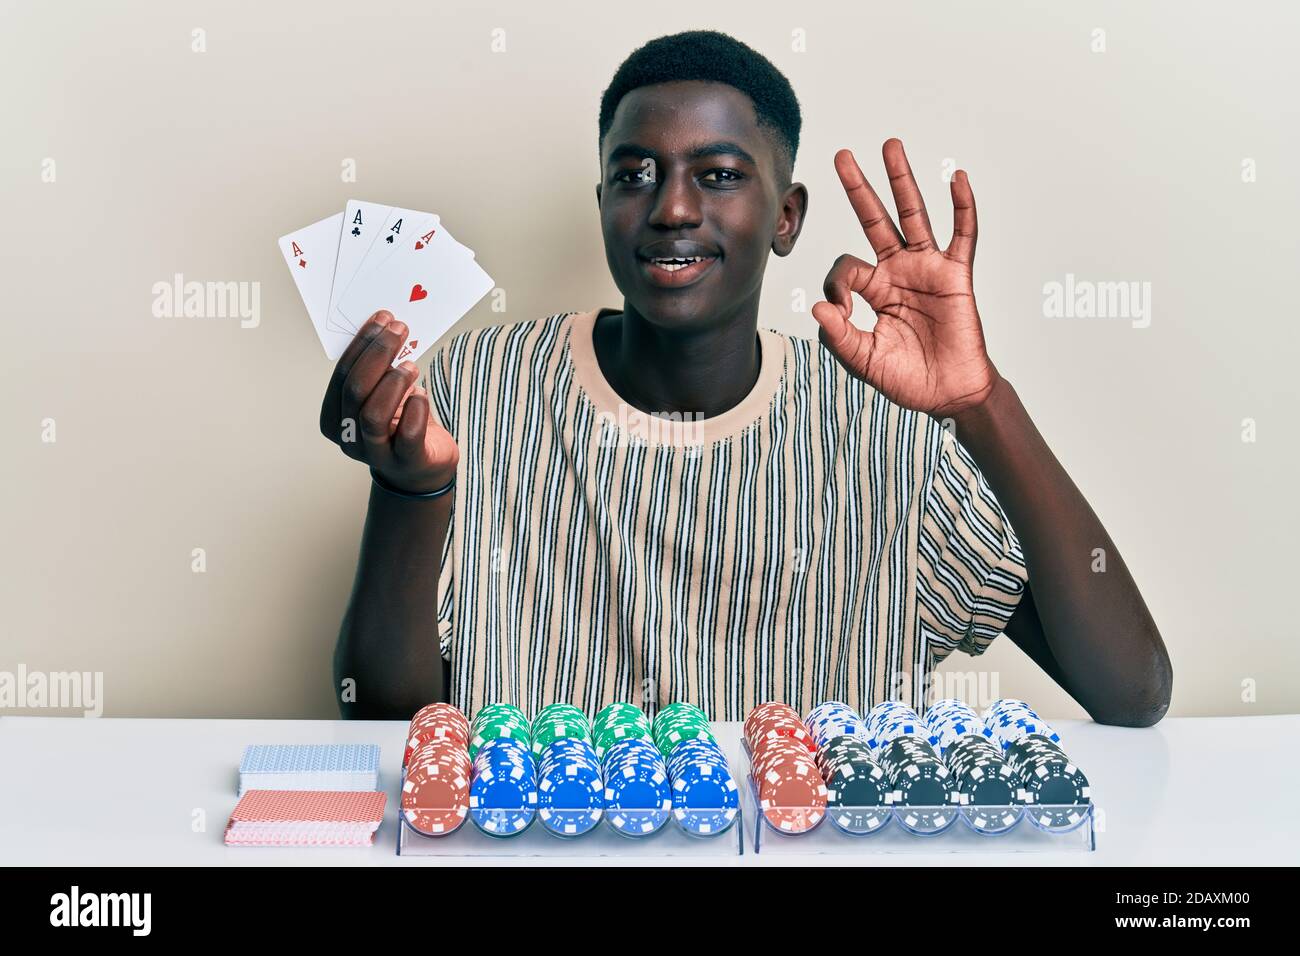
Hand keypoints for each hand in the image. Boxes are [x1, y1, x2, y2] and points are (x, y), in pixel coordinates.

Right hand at [319, 311, 458, 494]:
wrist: (423, 469)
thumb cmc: (402, 425)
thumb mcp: (385, 396)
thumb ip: (379, 372)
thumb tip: (387, 330)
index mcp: (336, 417)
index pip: (342, 375)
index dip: (362, 344)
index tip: (382, 319)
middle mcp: (350, 437)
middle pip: (355, 390)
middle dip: (378, 353)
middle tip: (399, 330)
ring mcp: (376, 454)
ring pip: (374, 414)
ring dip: (393, 382)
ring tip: (411, 365)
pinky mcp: (406, 462)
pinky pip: (408, 434)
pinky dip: (416, 407)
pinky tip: (422, 393)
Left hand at [811, 138, 999, 418]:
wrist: (948, 394)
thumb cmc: (906, 378)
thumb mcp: (862, 359)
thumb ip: (838, 335)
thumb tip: (818, 305)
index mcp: (874, 289)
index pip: (846, 266)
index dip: (837, 283)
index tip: (842, 309)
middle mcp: (899, 271)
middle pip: (874, 219)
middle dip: (858, 188)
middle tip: (842, 155)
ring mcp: (928, 268)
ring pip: (913, 215)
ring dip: (901, 180)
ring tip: (890, 146)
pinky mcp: (956, 275)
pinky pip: (962, 234)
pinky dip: (962, 206)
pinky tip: (956, 177)